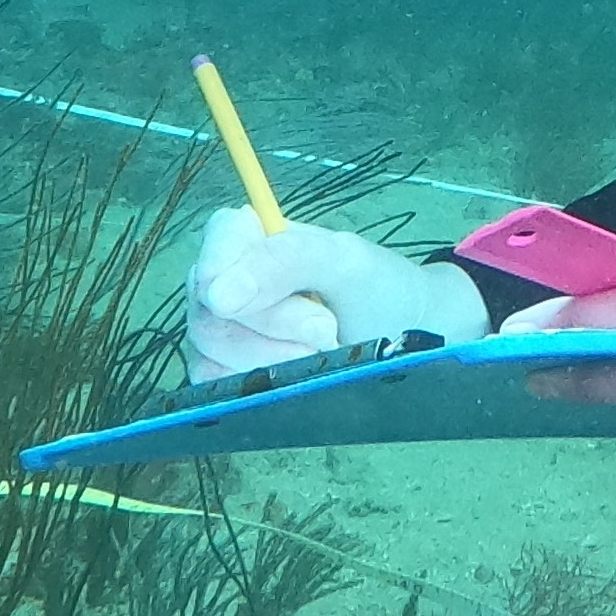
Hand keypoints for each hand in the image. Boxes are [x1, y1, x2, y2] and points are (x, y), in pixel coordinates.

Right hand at [184, 207, 487, 381]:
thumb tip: (219, 292)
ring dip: (272, 354)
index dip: (224, 267)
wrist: (403, 339)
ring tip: (320, 346)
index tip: (241, 301)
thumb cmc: (377, 289)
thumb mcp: (347, 262)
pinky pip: (214, 380)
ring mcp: (221, 325)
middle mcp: (227, 277)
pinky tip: (294, 370)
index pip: (218, 237)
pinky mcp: (222, 368)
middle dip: (274, 323)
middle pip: (213, 304)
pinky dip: (256, 379)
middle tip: (325, 327)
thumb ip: (290, 260)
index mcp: (255, 235)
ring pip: (212, 345)